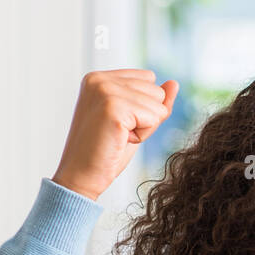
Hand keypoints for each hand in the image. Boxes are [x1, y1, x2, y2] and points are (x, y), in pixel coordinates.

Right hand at [51, 69, 178, 200]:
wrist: (81, 176)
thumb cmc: (106, 152)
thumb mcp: (134, 121)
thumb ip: (153, 101)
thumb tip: (173, 83)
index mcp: (100, 77)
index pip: (148, 79)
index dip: (143, 107)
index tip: (118, 123)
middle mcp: (100, 79)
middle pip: (156, 91)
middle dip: (145, 117)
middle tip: (118, 133)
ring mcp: (105, 90)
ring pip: (158, 105)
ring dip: (144, 128)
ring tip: (118, 136)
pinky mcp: (114, 106)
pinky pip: (154, 118)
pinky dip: (143, 135)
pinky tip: (120, 140)